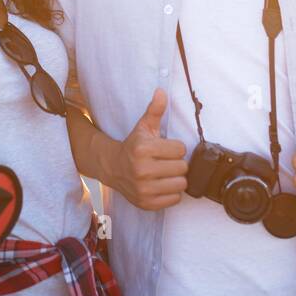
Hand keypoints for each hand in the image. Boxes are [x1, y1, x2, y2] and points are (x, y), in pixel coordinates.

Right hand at [110, 88, 187, 210]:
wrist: (112, 167)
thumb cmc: (133, 146)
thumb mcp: (143, 126)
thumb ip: (155, 110)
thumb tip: (161, 91)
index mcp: (143, 149)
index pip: (180, 150)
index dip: (175, 148)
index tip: (164, 149)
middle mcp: (142, 170)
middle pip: (182, 168)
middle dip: (176, 163)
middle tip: (164, 161)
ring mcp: (144, 189)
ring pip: (181, 184)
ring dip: (176, 179)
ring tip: (164, 173)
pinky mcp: (146, 203)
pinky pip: (175, 200)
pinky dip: (171, 193)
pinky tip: (161, 184)